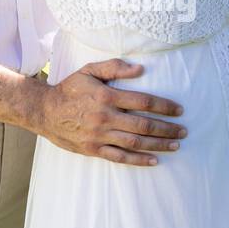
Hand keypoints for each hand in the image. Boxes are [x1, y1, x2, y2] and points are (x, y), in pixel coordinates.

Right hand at [39, 58, 186, 164]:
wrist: (44, 111)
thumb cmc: (69, 89)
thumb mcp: (89, 70)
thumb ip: (114, 67)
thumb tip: (141, 69)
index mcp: (107, 96)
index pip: (144, 101)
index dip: (165, 106)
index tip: (179, 110)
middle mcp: (105, 117)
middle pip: (143, 124)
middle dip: (167, 128)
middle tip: (184, 131)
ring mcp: (99, 135)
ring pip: (135, 142)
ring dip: (158, 144)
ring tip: (176, 145)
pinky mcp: (93, 149)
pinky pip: (119, 157)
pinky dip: (138, 160)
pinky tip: (154, 160)